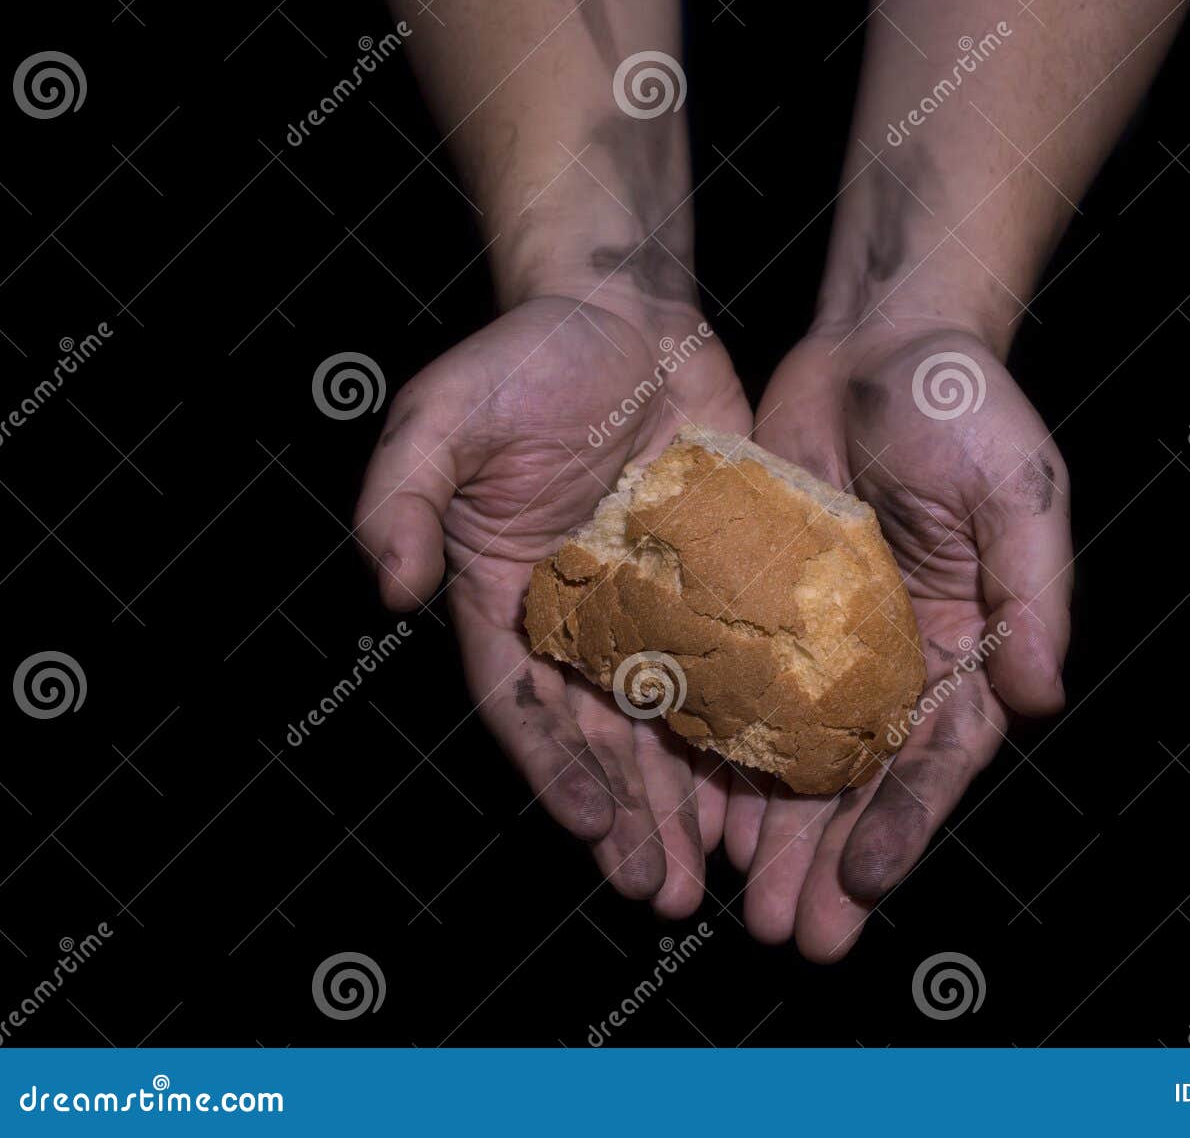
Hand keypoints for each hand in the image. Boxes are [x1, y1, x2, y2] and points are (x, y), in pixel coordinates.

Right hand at [354, 285, 750, 916]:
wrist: (625, 316)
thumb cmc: (524, 360)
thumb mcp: (441, 417)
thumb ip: (403, 498)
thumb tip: (391, 589)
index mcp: (513, 601)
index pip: (528, 708)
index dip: (556, 774)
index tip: (593, 830)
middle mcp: (586, 622)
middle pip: (606, 741)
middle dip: (632, 818)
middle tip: (662, 890)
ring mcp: (659, 608)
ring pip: (677, 724)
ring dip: (693, 800)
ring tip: (718, 872)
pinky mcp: (724, 583)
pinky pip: (744, 665)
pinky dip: (758, 724)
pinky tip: (782, 779)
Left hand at [731, 320, 1072, 959]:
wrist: (877, 345)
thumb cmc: (966, 407)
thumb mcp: (1019, 490)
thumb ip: (1035, 595)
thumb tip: (1041, 698)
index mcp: (965, 644)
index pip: (936, 754)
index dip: (903, 821)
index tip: (864, 884)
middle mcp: (895, 657)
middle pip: (859, 778)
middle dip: (826, 857)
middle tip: (792, 933)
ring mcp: (825, 639)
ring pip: (793, 753)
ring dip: (769, 830)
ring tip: (737, 902)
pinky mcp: (764, 606)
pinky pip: (737, 691)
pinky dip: (718, 751)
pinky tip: (696, 810)